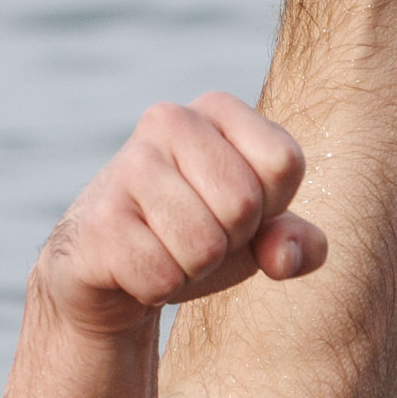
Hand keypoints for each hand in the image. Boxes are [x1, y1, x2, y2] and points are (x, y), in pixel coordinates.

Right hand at [35, 95, 326, 338]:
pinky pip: (161, 276)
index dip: (268, 206)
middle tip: (195, 234)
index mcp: (216, 109)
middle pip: (243, 205)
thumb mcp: (258, 235)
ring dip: (192, 269)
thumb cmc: (194, 234)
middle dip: (229, 241)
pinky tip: (134, 266)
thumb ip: (299, 244)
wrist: (107, 263)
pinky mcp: (98, 220)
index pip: (284, 162)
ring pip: (203, 247)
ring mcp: (127, 167)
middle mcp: (168, 121)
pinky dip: (157, 288)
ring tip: (165, 249)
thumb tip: (283, 257)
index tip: (232, 209)